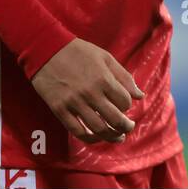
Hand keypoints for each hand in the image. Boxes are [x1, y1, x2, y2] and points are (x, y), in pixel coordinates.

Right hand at [30, 37, 144, 144]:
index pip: (124, 102)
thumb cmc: (78, 51)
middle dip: (125, 126)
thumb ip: (124, 76)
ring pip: (98, 129)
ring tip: (118, 136)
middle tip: (128, 127)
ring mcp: (74, 103)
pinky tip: (97, 137)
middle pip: (114, 119)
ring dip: (111, 136)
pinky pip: (77, 131)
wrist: (47, 49)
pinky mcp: (60, 109)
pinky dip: (90, 138)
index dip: (128, 105)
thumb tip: (140, 95)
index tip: (124, 105)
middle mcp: (90, 93)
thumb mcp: (105, 57)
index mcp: (103, 79)